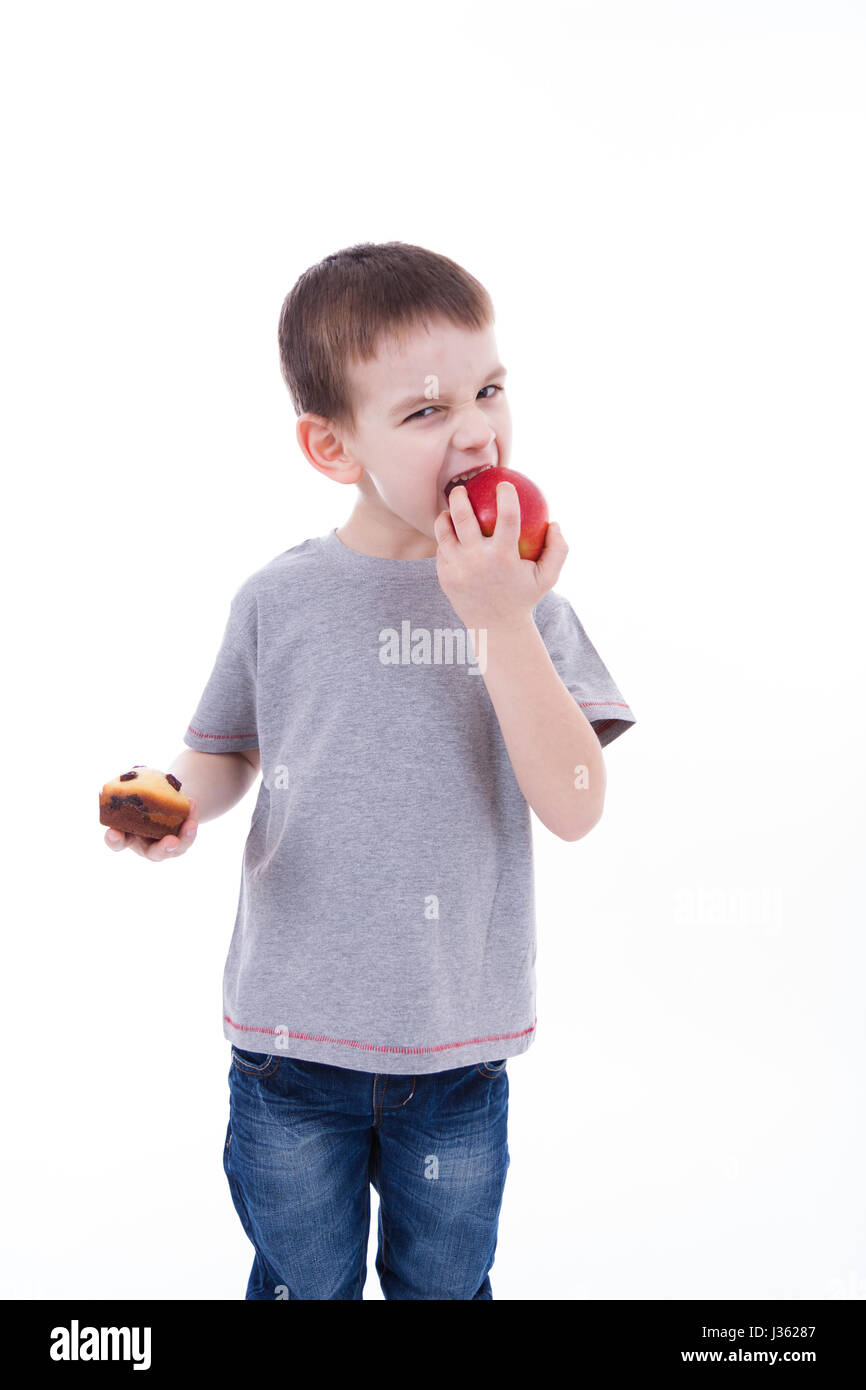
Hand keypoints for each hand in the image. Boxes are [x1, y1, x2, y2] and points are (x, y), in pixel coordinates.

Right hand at [104, 797, 198, 861]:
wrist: (159, 803)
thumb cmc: (139, 799)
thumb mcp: (132, 794)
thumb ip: (130, 789)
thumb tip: (130, 774)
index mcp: (127, 836)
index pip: (117, 842)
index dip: (114, 839)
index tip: (113, 833)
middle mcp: (146, 846)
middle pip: (155, 853)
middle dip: (163, 849)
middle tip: (171, 841)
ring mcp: (165, 846)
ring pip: (177, 847)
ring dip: (185, 836)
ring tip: (191, 824)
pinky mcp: (181, 841)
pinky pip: (188, 834)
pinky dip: (192, 820)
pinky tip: (192, 804)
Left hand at [433, 481, 567, 632]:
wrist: (495, 629)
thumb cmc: (524, 598)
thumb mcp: (548, 578)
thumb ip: (558, 550)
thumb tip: (554, 522)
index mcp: (504, 557)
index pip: (507, 517)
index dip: (506, 495)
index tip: (504, 482)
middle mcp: (477, 560)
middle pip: (463, 517)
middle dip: (460, 496)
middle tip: (462, 488)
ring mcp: (458, 568)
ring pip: (444, 531)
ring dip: (445, 516)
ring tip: (450, 509)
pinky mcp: (445, 577)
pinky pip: (442, 550)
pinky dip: (445, 540)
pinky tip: (449, 534)